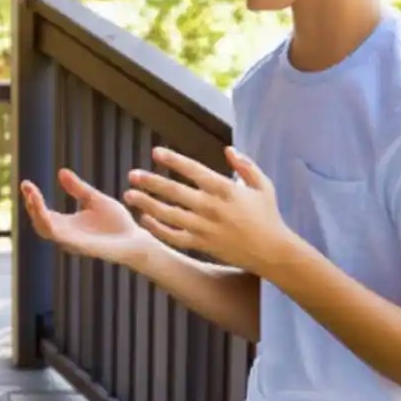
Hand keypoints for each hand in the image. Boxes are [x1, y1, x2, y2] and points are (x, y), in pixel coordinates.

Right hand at [20, 168, 156, 267]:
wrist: (135, 239)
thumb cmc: (117, 222)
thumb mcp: (94, 199)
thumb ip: (78, 188)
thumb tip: (61, 172)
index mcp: (67, 224)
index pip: (42, 213)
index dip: (32, 199)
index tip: (26, 183)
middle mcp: (66, 234)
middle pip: (39, 222)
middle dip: (31, 204)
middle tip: (27, 186)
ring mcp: (72, 241)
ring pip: (46, 229)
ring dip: (37, 212)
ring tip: (33, 195)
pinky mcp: (81, 246)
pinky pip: (61, 237)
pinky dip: (51, 224)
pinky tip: (46, 211)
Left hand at [124, 146, 296, 274]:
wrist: (271, 252)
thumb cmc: (267, 215)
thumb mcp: (263, 186)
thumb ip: (245, 166)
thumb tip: (229, 149)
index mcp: (225, 189)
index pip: (194, 170)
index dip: (174, 160)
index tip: (156, 152)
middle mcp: (211, 207)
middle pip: (175, 192)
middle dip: (151, 182)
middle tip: (132, 174)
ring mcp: (204, 227)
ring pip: (169, 215)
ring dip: (147, 204)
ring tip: (129, 195)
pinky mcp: (201, 244)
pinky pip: (173, 236)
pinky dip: (157, 228)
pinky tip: (144, 219)